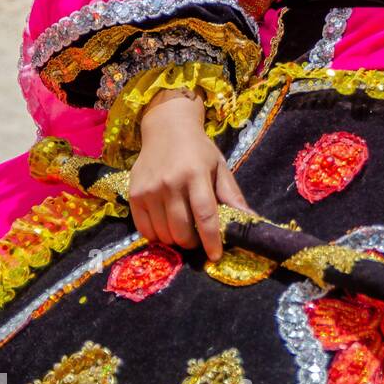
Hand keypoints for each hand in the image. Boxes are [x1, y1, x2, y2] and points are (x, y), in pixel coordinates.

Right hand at [129, 88, 251, 261]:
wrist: (166, 126)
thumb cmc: (198, 149)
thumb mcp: (219, 166)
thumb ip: (232, 194)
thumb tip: (249, 219)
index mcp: (196, 173)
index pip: (205, 215)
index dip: (211, 240)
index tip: (216, 256)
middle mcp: (171, 182)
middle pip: (182, 230)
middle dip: (192, 242)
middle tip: (197, 237)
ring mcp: (150, 189)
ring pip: (163, 234)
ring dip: (175, 239)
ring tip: (182, 228)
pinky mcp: (134, 195)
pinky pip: (145, 230)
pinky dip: (157, 236)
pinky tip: (165, 225)